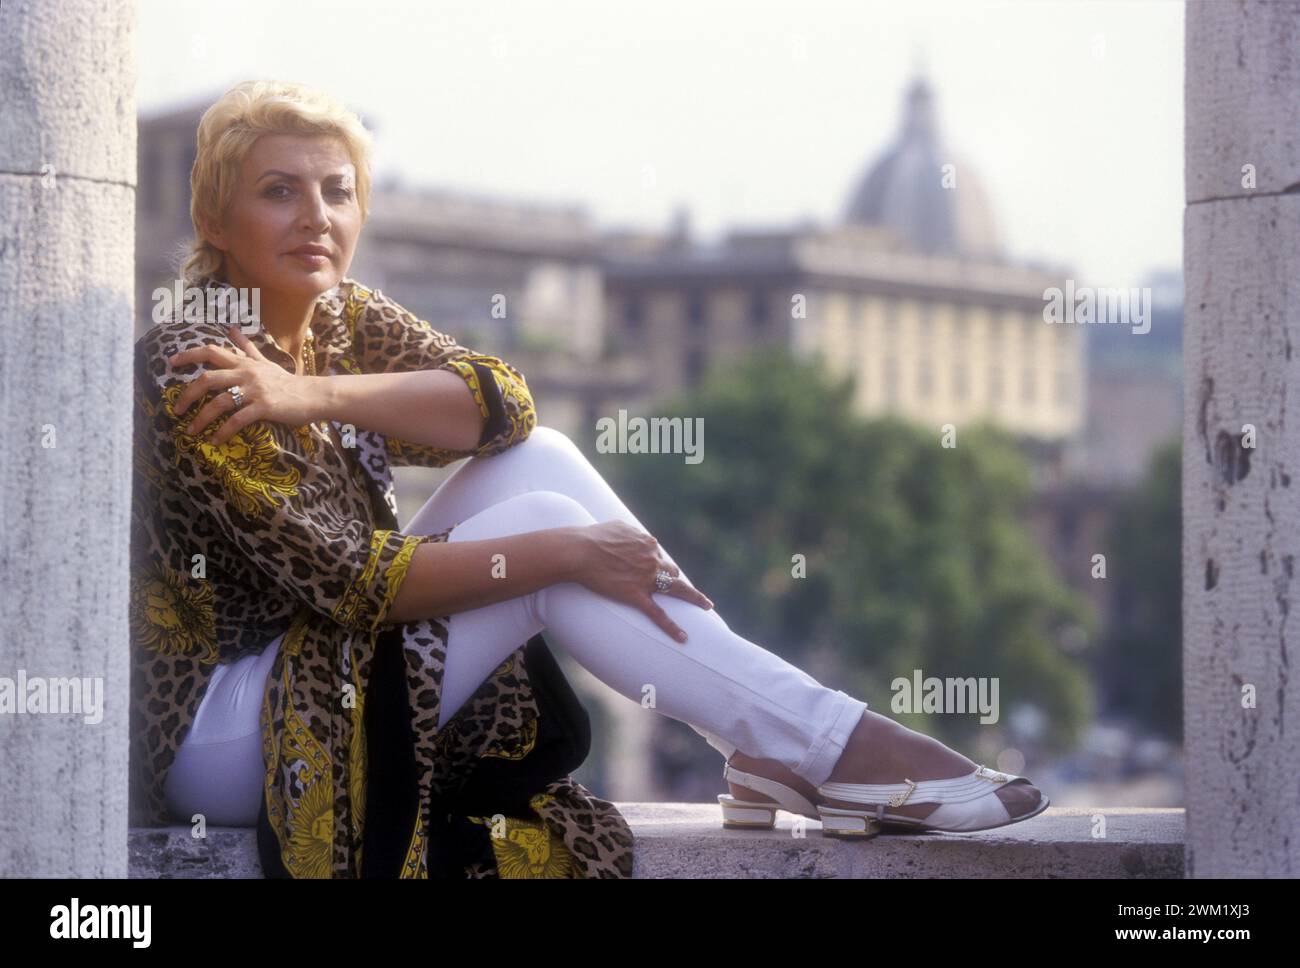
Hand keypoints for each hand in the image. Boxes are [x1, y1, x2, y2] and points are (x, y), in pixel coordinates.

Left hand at [167, 325, 322, 445]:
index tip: (171, 363)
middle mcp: (246, 374)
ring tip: (191, 431)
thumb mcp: (265, 362)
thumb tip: (232, 329)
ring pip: (219, 402)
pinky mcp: (264, 408)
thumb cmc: (288, 381)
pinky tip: (215, 441)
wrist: (312, 395)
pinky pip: (237, 420)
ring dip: (201, 418)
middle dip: (187, 395)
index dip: (189, 355)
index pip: (211, 351)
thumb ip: (246, 348)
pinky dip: (223, 432)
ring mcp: (255, 391)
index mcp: (244, 363)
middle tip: (176, 409)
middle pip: (207, 379)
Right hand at [573, 521, 713, 644]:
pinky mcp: (637, 596)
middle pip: (670, 570)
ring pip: (675, 588)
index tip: (652, 567)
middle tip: (672, 586)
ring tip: (704, 605)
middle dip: (672, 577)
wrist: (579, 551)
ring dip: (691, 596)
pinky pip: (658, 615)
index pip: (657, 554)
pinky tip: (683, 638)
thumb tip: (638, 536)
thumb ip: (631, 532)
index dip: (655, 562)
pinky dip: (672, 627)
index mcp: (648, 543)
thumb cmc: (593, 537)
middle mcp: (652, 560)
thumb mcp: (618, 526)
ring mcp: (647, 579)